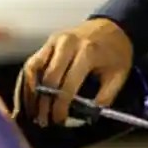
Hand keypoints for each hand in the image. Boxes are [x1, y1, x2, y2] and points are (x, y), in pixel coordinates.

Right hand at [17, 18, 133, 126]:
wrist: (112, 27)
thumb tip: (86, 116)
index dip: (61, 105)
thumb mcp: (119, 76)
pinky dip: (28, 81)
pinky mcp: (48, 42)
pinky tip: (30, 96)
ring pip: (34, 68)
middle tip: (44, 121)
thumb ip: (104, 98)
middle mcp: (68, 43)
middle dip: (44, 103)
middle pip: (48, 78)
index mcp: (88, 51)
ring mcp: (54, 41)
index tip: (59, 120)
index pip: (68, 83)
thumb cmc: (116, 52)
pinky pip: (32, 63)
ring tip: (33, 112)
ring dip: (31, 93)